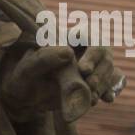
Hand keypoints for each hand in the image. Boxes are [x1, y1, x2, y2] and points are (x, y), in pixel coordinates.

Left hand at [0, 42, 124, 122]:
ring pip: (109, 68)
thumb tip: (68, 52)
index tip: (83, 70)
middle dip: (100, 71)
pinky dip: (111, 89)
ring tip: (92, 98)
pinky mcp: (93, 81)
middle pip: (104, 53)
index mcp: (64, 38)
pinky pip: (111, 82)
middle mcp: (80, 48)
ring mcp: (90, 65)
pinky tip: (108, 98)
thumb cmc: (22, 78)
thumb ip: (42, 59)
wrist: (25, 98)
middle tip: (89, 87)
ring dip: (103, 83)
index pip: (89, 35)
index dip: (91, 52)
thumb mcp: (26, 69)